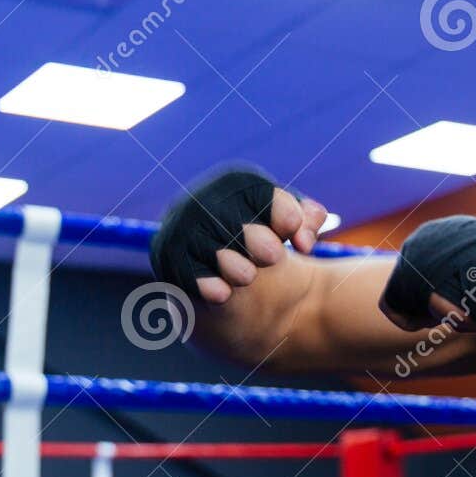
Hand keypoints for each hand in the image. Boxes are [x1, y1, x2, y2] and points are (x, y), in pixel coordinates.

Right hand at [149, 167, 329, 304]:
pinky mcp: (167, 257)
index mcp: (234, 181)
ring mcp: (180, 226)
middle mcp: (201, 197)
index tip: (295, 236)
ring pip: (211, 248)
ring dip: (237, 269)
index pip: (258, 192)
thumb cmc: (263, 239)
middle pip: (231, 219)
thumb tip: (303, 241)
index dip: (283, 215)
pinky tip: (223, 295)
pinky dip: (207, 286)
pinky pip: (185, 272)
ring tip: (248, 277)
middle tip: (273, 258)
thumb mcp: (293, 224)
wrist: (223, 275)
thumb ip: (309, 219)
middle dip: (260, 244)